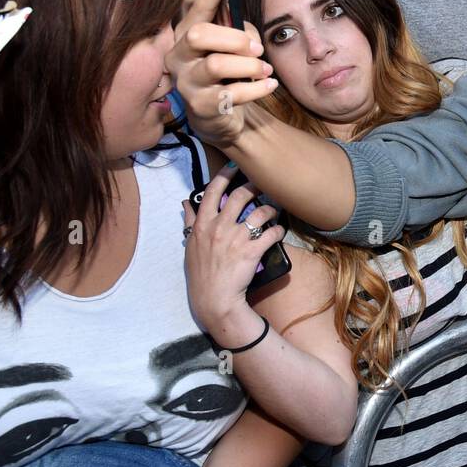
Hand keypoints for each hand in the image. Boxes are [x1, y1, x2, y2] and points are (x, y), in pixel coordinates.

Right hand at [165, 0, 275, 145]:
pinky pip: (232, 93)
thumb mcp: (231, 49)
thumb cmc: (227, 74)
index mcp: (186, 35)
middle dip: (235, 39)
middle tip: (257, 49)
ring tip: (264, 69)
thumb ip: (238, 34)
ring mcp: (186, 82)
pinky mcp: (200, 106)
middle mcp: (178, 56)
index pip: (197, 10)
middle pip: (200, 35)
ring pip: (217, 64)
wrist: (220, 115)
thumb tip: (250, 35)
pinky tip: (269, 85)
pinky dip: (257, 88)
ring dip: (249, 65)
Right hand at [182, 164, 284, 337]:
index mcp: (203, 224)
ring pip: (259, 212)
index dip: (225, 175)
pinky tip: (279, 230)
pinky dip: (278, 230)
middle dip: (254, 187)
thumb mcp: (190, 246)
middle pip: (240, 196)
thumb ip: (191, 222)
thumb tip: (187, 203)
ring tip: (273, 210)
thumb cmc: (201, 273)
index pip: (213, 191)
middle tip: (262, 186)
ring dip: (269, 209)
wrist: (214, 299)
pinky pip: (271, 234)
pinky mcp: (251, 251)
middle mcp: (219, 227)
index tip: (235, 168)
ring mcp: (236, 239)